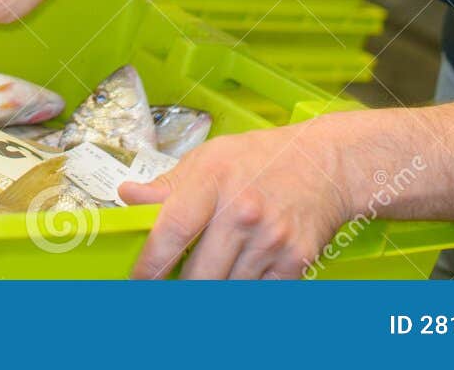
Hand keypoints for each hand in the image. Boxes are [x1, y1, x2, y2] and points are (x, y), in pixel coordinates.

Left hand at [117, 122, 354, 278]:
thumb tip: (128, 197)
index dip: (151, 263)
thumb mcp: (209, 158)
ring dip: (214, 290)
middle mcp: (243, 211)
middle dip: (182, 288)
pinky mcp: (295, 261)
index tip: (138, 280)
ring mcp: (271, 239)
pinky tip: (241, 274)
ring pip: (228, 290)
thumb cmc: (260, 158)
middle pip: (199, 275)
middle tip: (173, 285)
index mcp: (213, 181)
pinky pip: (259, 295)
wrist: (325, 163)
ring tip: (212, 272)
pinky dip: (245, 291)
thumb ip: (166, 185)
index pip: (173, 230)